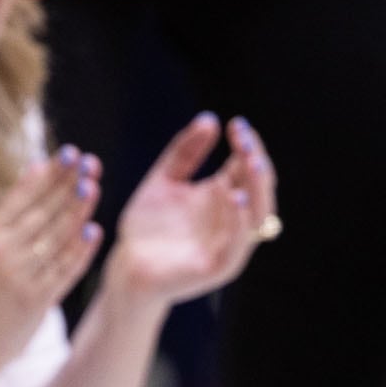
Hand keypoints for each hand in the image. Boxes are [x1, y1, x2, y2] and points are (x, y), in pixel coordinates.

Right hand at [0, 148, 102, 372]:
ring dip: (78, 212)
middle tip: (91, 163)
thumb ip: (14, 210)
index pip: (25, 196)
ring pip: (56, 238)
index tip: (72, 153)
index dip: (51, 174)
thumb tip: (37, 166)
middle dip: (69, 186)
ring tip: (94, 188)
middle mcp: (3, 253)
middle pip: (44, 212)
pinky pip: (63, 271)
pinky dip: (80, 252)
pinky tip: (94, 232)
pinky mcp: (35, 301)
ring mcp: (20, 277)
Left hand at [109, 114, 277, 307]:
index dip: (247, 145)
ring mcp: (228, 245)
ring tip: (251, 161)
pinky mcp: (217, 268)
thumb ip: (184, 153)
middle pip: (259, 189)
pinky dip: (239, 221)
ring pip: (256, 216)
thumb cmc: (146, 227)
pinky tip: (233, 195)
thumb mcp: (164, 181)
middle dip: (256, 162)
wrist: (127, 267)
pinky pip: (236, 244)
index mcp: (224, 198)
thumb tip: (209, 118)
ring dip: (256, 188)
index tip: (237, 125)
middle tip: (245, 139)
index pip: (248, 168)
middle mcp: (232, 221)